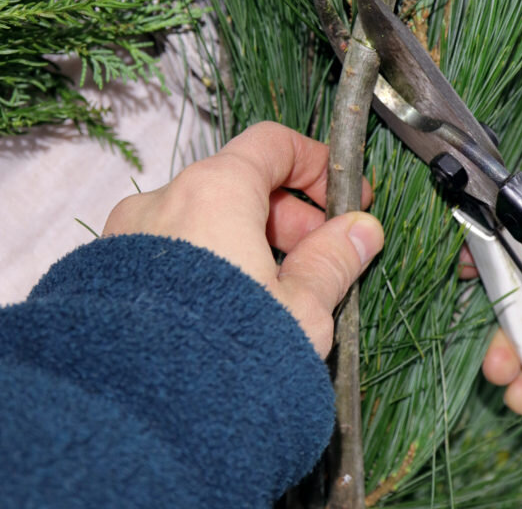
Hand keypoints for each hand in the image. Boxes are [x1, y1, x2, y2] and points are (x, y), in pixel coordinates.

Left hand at [103, 121, 383, 358]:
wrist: (135, 429)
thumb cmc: (224, 359)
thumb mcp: (301, 309)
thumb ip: (334, 259)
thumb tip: (361, 230)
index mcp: (214, 191)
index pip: (273, 144)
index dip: (318, 165)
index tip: (344, 199)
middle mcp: (163, 201)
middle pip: (240, 182)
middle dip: (289, 216)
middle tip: (319, 256)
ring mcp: (129, 238)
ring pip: (205, 219)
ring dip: (249, 242)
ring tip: (276, 296)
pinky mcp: (108, 276)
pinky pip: (172, 251)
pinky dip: (209, 263)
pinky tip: (228, 313)